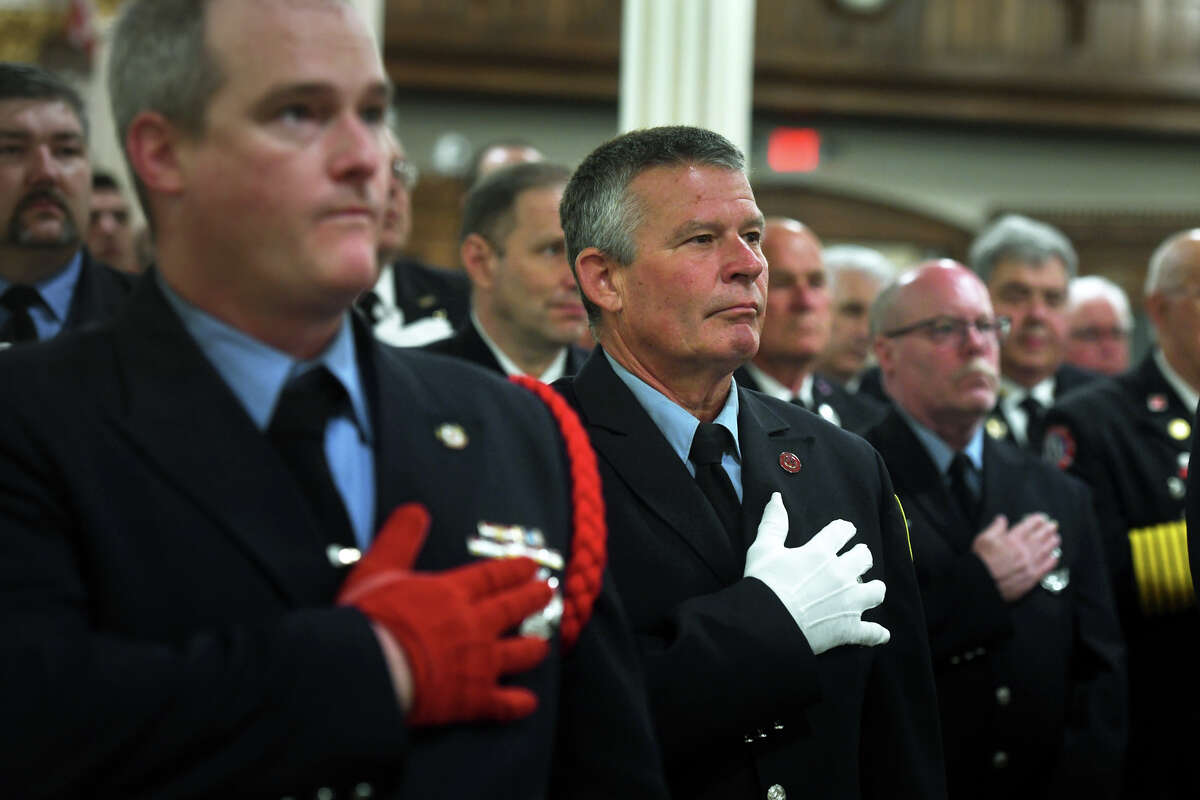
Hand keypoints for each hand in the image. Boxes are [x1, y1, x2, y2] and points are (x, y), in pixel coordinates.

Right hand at [338, 503, 552, 725]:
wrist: (368, 668)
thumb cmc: (370, 618)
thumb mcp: (378, 568)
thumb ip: (399, 539)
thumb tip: (415, 510)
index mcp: (453, 594)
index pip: (492, 577)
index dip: (514, 570)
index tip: (532, 566)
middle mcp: (474, 625)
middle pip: (513, 608)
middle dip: (533, 599)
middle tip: (548, 593)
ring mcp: (478, 663)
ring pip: (518, 653)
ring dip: (533, 648)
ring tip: (544, 645)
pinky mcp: (472, 699)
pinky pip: (503, 704)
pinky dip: (517, 704)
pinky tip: (529, 703)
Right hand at [744, 492, 889, 654]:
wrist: (766, 625)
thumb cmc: (764, 585)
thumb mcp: (763, 549)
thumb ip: (774, 522)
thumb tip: (777, 497)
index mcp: (820, 553)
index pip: (842, 531)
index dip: (845, 529)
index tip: (845, 530)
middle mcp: (841, 574)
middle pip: (863, 557)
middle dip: (861, 555)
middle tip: (856, 557)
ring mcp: (848, 602)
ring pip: (876, 591)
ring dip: (873, 589)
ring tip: (867, 590)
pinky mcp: (849, 629)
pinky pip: (872, 632)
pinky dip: (876, 634)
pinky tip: (879, 633)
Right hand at [971, 512, 1060, 601]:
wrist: (980, 583)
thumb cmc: (980, 561)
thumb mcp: (983, 539)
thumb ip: (995, 528)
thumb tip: (1002, 519)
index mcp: (1012, 539)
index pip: (1027, 526)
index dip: (1036, 520)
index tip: (1041, 518)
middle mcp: (1023, 550)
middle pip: (1039, 537)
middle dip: (1047, 530)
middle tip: (1053, 525)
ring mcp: (1029, 564)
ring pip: (1045, 551)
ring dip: (1052, 544)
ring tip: (1056, 538)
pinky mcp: (1031, 578)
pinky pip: (1045, 568)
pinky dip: (1052, 562)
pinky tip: (1055, 557)